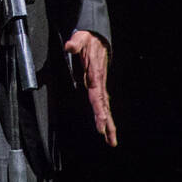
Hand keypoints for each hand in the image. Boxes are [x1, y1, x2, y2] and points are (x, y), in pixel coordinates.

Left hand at [65, 30, 116, 146]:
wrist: (97, 39)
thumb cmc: (88, 40)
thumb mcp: (80, 39)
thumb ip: (75, 44)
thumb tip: (69, 46)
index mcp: (95, 74)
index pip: (97, 94)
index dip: (99, 109)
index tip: (101, 122)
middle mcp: (99, 83)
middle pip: (103, 105)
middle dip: (106, 122)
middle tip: (108, 137)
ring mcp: (100, 87)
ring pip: (105, 108)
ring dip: (109, 125)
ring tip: (112, 142)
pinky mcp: (98, 88)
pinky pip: (102, 105)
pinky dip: (105, 118)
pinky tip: (107, 131)